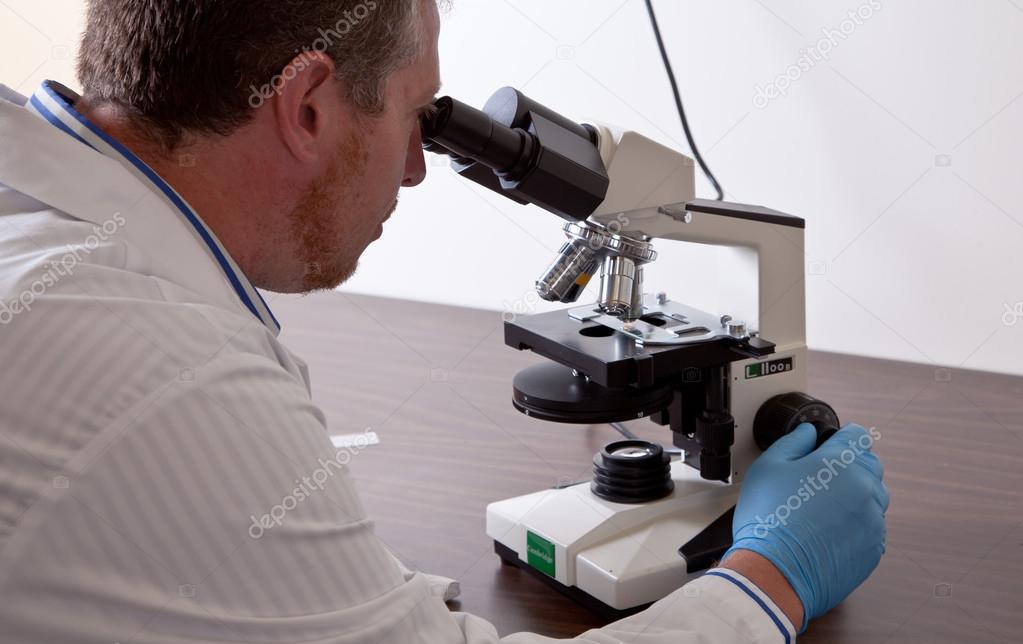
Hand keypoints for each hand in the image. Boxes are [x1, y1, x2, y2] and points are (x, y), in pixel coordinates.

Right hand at [723, 423, 888, 631]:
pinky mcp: (873, 548)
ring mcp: (873, 520)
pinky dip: (856, 526)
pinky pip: (872, 528)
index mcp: (840, 462)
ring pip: (874, 498)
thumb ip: (792, 442)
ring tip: (823, 510)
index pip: (858, 436)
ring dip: (856, 497)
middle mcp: (864, 488)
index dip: (842, 438)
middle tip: (821, 481)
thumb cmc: (768, 519)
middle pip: (870, 465)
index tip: (831, 446)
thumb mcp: (767, 467)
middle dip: (850, 467)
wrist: (775, 572)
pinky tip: (828, 532)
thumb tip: (807, 433)